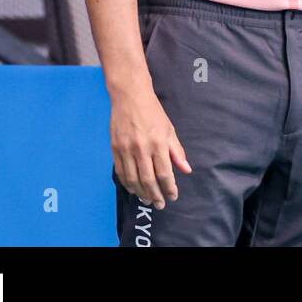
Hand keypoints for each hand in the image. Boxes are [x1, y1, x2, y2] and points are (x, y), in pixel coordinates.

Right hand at [111, 86, 191, 208]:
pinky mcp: (115, 149)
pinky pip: (121, 172)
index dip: (169, 188)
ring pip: (133, 179)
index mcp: (158, 143)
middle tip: (160, 204)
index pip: (164, 173)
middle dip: (155, 195)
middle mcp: (141, 148)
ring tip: (148, 199)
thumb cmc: (153, 112)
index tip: (173, 196)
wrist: (130, 97)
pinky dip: (127, 184)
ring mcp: (126, 149)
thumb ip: (177, 151)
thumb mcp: (169, 129)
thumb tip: (186, 170)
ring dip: (141, 192)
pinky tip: (134, 189)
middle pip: (148, 180)